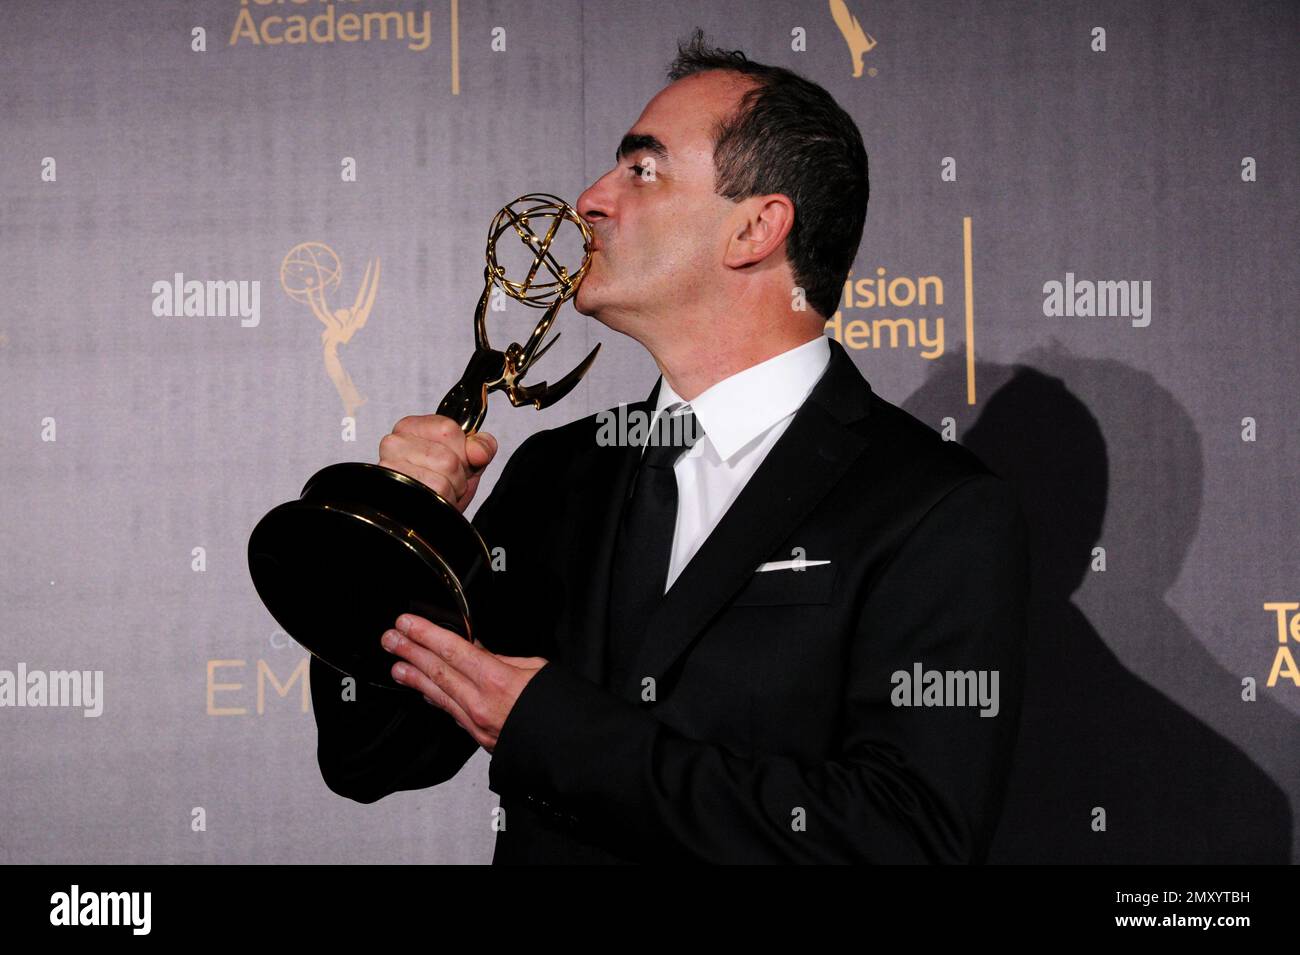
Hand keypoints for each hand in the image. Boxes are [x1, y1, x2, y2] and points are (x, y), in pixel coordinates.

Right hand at [377, 414, 497, 512]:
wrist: (426, 517)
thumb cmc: (440, 487)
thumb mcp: (467, 462)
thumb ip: (481, 448)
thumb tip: (478, 451)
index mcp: (411, 427)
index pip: (449, 429)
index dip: (463, 451)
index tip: (456, 461)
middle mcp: (394, 443)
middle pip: (447, 458)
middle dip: (457, 477)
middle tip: (446, 482)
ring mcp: (390, 468)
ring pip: (441, 479)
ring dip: (450, 492)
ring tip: (439, 493)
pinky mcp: (392, 490)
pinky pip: (434, 495)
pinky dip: (444, 503)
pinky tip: (433, 503)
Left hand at [380, 613, 546, 752]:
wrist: (568, 749)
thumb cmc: (561, 710)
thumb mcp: (537, 670)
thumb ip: (502, 659)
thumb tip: (479, 649)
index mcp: (498, 681)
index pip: (452, 651)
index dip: (425, 634)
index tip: (407, 623)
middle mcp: (481, 704)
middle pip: (437, 672)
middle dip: (410, 652)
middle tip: (390, 639)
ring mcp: (477, 724)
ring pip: (438, 695)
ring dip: (414, 678)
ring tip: (396, 666)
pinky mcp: (479, 739)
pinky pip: (450, 713)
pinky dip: (434, 698)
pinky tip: (423, 691)